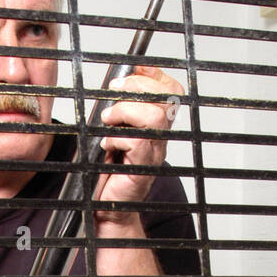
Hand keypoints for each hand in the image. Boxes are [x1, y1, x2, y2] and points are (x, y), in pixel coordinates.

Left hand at [92, 64, 183, 224]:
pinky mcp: (143, 167)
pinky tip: (107, 146)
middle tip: (114, 92)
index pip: (169, 90)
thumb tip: (110, 88)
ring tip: (108, 121)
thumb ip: (115, 112)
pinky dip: (117, 137)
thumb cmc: (107, 174)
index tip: (135, 66)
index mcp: (154, 126)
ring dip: (125, 110)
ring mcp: (153, 152)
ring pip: (154, 115)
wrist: (108, 210)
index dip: (155, 74)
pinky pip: (137, 140)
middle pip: (166, 97)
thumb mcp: (110, 134)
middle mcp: (159, 137)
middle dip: (137, 85)